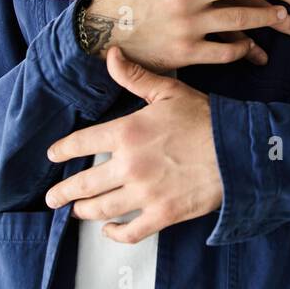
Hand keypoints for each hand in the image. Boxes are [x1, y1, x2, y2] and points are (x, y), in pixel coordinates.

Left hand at [44, 47, 222, 243]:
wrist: (239, 150)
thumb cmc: (206, 117)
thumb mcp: (169, 91)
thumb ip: (135, 77)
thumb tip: (111, 55)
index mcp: (127, 132)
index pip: (82, 143)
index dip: (63, 150)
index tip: (53, 155)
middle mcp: (129, 165)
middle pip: (84, 183)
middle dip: (62, 192)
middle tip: (51, 198)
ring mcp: (145, 193)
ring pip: (101, 209)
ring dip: (83, 211)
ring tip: (75, 212)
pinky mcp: (163, 215)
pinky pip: (130, 231)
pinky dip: (115, 234)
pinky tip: (109, 230)